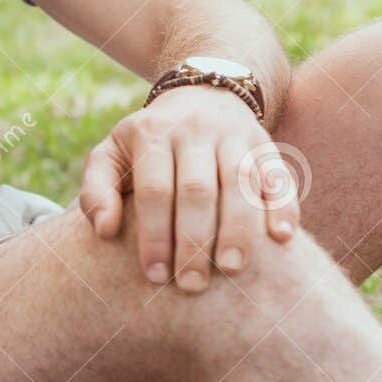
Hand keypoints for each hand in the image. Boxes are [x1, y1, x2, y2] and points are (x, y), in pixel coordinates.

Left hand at [79, 85, 300, 291]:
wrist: (199, 95)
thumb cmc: (147, 144)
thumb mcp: (111, 154)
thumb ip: (96, 190)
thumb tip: (104, 231)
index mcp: (152, 133)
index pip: (154, 189)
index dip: (155, 235)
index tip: (155, 276)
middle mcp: (195, 129)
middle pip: (198, 189)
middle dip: (194, 241)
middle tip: (191, 285)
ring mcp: (235, 135)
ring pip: (241, 182)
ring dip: (239, 229)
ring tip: (232, 270)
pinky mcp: (266, 144)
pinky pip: (280, 175)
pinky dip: (284, 206)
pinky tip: (282, 238)